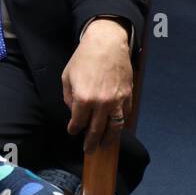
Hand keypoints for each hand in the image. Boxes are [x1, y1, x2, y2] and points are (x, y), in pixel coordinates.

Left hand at [62, 19, 132, 152]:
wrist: (106, 44)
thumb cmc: (83, 58)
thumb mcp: (67, 76)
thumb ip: (69, 97)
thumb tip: (74, 112)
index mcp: (84, 98)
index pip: (79, 122)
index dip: (74, 129)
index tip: (72, 132)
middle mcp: (102, 103)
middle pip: (97, 129)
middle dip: (91, 141)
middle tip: (88, 149)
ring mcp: (117, 101)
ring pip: (115, 127)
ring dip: (109, 138)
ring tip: (104, 145)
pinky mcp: (128, 96)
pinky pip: (125, 115)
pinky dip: (120, 124)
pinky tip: (115, 128)